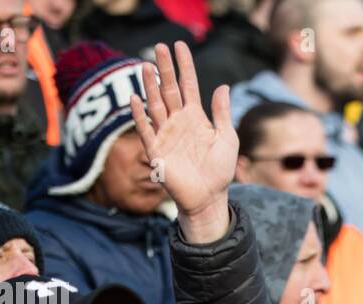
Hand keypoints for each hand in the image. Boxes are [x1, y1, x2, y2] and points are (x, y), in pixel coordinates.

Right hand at [130, 41, 236, 242]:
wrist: (208, 197)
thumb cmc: (220, 170)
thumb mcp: (227, 139)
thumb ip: (222, 113)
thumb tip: (223, 86)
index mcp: (195, 117)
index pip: (188, 85)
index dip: (184, 65)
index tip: (180, 45)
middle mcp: (178, 121)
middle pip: (169, 89)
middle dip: (164, 69)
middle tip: (159, 47)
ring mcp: (166, 134)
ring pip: (155, 105)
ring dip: (150, 86)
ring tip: (146, 66)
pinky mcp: (156, 150)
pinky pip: (146, 130)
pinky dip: (140, 115)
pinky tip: (135, 98)